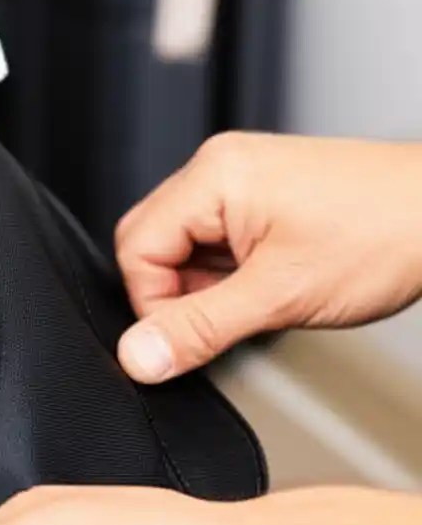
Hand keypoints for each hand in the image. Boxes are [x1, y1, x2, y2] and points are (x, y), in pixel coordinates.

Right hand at [114, 132, 421, 382]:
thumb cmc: (387, 235)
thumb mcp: (280, 297)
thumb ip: (199, 329)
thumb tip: (138, 356)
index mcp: (212, 176)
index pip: (137, 249)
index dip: (155, 304)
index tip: (189, 339)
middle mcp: (219, 168)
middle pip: (153, 244)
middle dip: (179, 294)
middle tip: (228, 319)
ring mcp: (241, 178)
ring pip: (185, 247)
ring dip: (210, 286)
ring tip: (266, 297)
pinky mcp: (262, 194)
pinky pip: (216, 241)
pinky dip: (233, 274)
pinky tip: (273, 284)